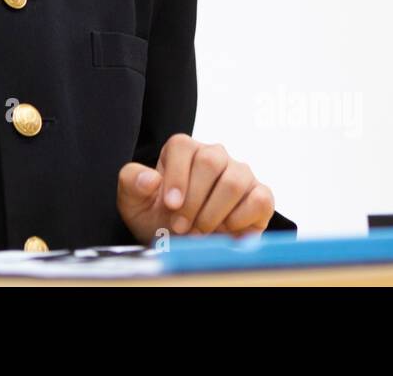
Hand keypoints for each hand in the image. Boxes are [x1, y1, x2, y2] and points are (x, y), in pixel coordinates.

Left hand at [117, 134, 274, 244]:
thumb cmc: (158, 218)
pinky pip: (259, 199)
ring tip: (199, 231)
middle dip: (193, 200)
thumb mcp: (134, 203)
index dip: (176, 177)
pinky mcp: (260, 195)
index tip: (170, 205)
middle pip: (210, 162)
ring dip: (213, 213)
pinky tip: (225, 229)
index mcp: (183, 150)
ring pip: (234, 182)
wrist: (184, 244)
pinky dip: (240, 219)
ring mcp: (240, 173)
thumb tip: (150, 179)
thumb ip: (132, 183)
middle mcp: (214, 155)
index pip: (183, 147)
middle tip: (181, 225)